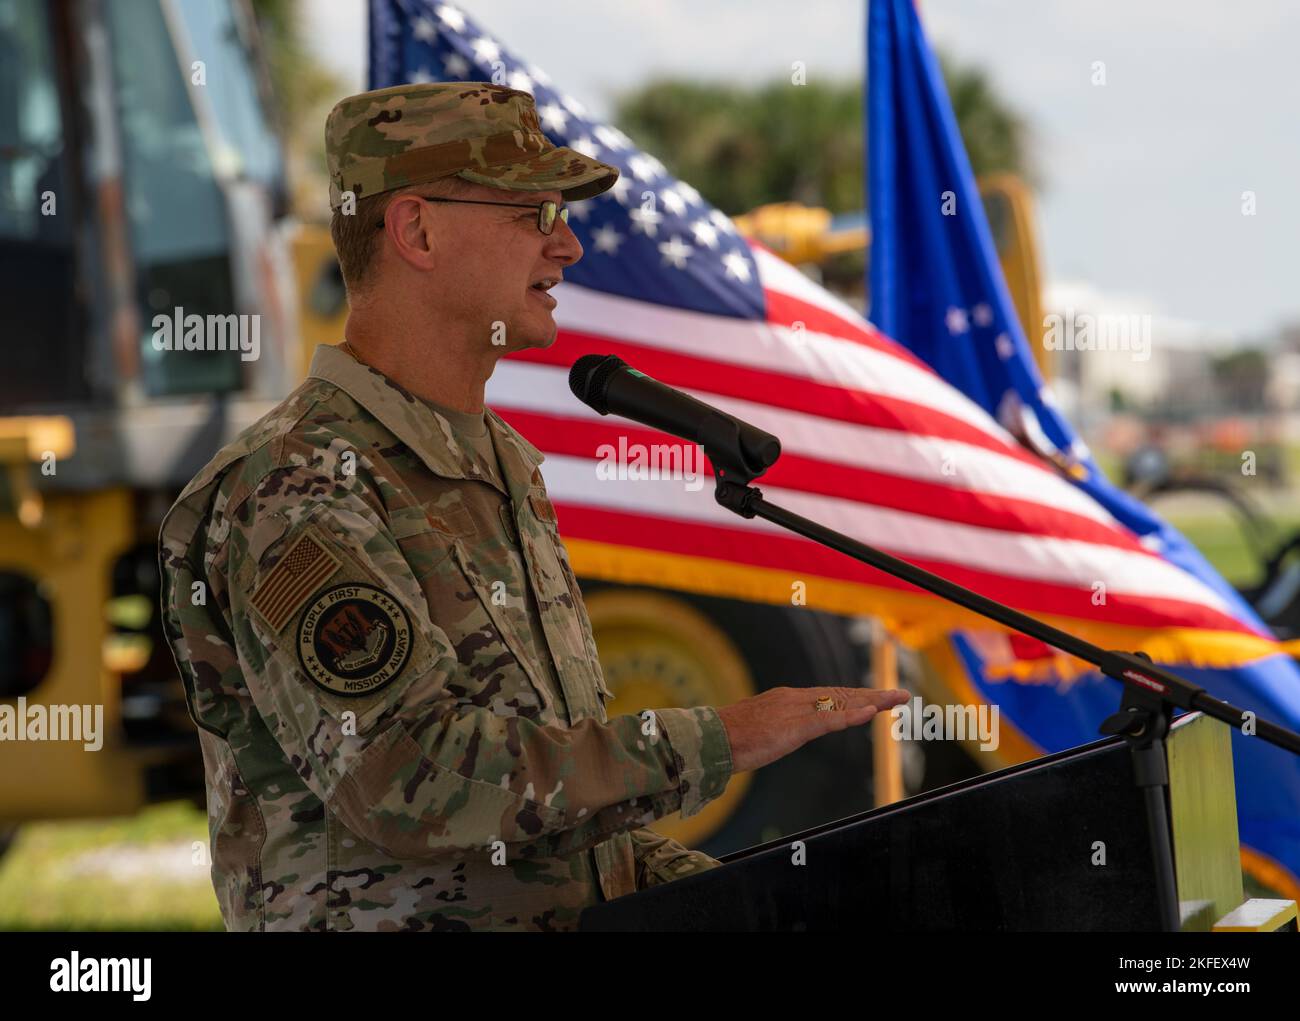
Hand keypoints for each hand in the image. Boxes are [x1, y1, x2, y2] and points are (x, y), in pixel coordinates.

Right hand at [715, 686, 909, 773]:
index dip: (856, 697)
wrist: (709, 740)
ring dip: (872, 700)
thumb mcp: (760, 730)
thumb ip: (777, 728)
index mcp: (787, 700)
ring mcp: (794, 712)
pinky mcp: (792, 728)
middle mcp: (795, 699)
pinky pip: (828, 720)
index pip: (830, 696)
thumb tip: (782, 733)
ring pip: (841, 702)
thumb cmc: (728, 739)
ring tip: (896, 699)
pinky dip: (851, 716)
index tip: (878, 699)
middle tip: (901, 695)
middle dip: (873, 695)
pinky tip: (871, 713)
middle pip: (842, 695)